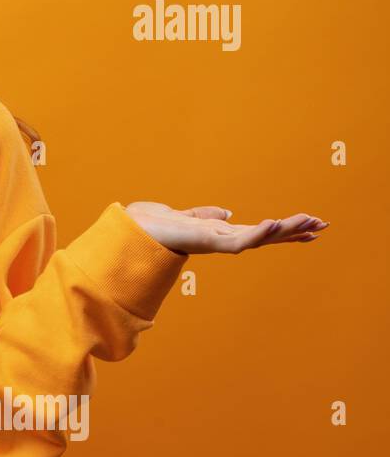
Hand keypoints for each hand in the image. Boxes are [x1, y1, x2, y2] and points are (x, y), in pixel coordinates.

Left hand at [123, 202, 328, 255]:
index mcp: (222, 234)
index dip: (285, 230)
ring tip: (310, 222)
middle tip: (323, 225)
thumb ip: (207, 215)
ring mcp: (217, 242)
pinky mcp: (207, 243)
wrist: (134, 229)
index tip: (311, 226)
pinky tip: (272, 223)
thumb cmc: (158, 226)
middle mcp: (223, 240)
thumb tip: (226, 213)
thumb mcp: (190, 217)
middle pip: (267, 236)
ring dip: (284, 230)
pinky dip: (255, 233)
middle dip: (294, 231)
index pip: (261, 231)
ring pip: (258, 238)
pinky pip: (237, 240)